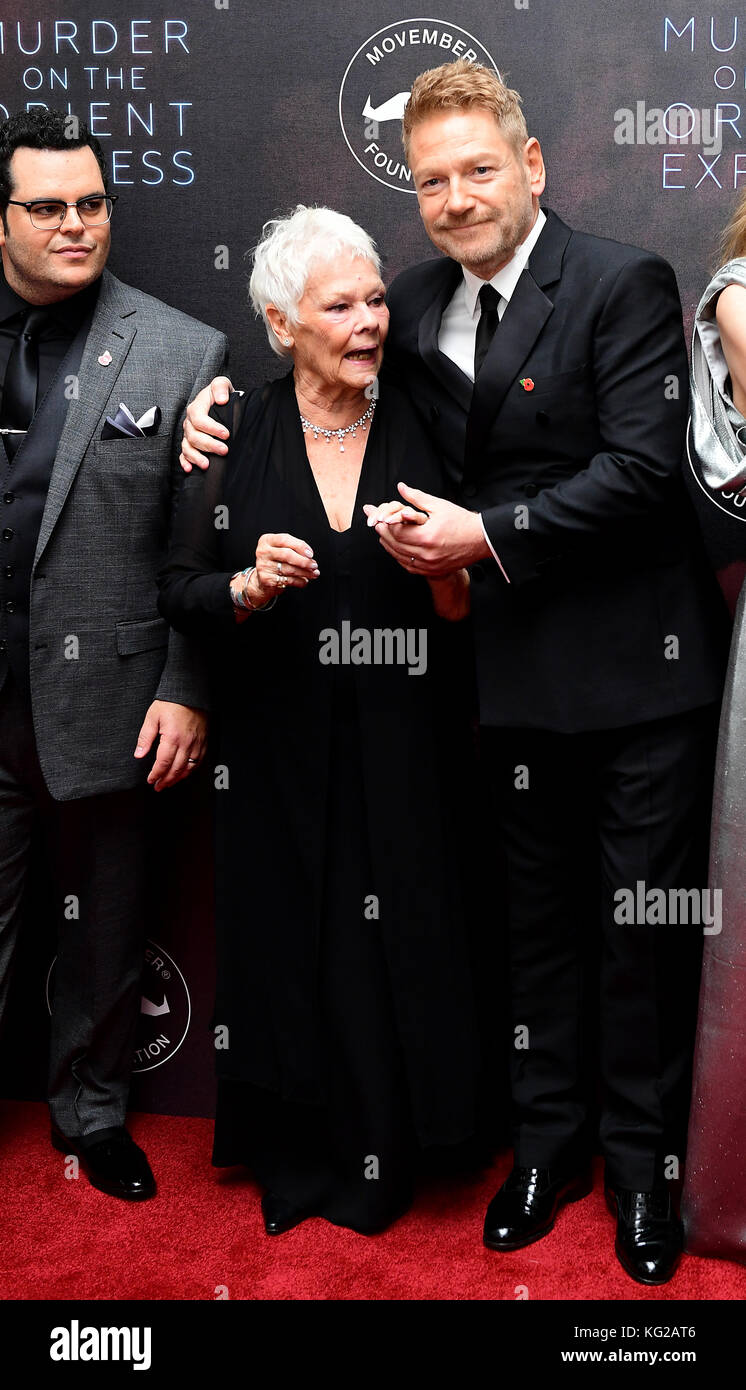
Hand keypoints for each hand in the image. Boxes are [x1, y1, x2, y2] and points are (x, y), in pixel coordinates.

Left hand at [134, 701, 207, 790]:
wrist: (190, 692)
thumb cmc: (171, 702)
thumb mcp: (152, 717)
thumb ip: (145, 737)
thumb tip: (139, 754)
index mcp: (172, 737)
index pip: (163, 763)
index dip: (156, 774)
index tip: (150, 780)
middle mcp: (186, 743)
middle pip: (176, 769)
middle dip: (166, 780)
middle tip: (158, 786)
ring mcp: (197, 743)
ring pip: (189, 768)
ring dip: (178, 778)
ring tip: (169, 783)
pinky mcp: (204, 740)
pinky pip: (199, 761)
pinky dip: (191, 770)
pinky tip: (184, 772)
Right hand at [180, 376, 233, 471]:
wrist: (219, 402)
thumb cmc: (220, 394)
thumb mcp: (222, 384)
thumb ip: (221, 387)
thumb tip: (222, 400)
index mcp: (196, 407)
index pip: (200, 419)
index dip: (212, 428)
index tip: (226, 434)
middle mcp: (190, 421)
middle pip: (194, 436)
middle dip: (209, 445)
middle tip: (224, 450)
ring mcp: (188, 433)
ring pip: (187, 447)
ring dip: (196, 457)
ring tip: (207, 465)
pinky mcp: (189, 442)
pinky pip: (183, 453)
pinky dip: (185, 462)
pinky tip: (189, 469)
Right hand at [252, 532, 319, 597]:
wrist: (262, 580)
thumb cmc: (276, 561)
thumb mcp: (281, 549)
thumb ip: (294, 548)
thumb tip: (310, 556)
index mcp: (267, 540)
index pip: (284, 539)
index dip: (300, 546)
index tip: (310, 554)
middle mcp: (263, 552)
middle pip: (287, 554)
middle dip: (304, 561)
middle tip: (314, 565)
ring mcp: (263, 566)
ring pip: (289, 569)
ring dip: (305, 572)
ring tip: (313, 574)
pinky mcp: (267, 579)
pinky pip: (288, 580)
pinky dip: (300, 581)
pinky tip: (304, 581)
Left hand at [373, 483, 489, 575]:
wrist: (481, 540)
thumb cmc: (462, 522)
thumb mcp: (439, 506)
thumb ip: (417, 497)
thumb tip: (401, 488)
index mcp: (427, 537)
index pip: (396, 531)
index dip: (385, 523)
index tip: (378, 515)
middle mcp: (426, 554)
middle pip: (395, 544)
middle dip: (382, 532)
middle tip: (375, 523)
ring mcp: (428, 565)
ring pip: (399, 556)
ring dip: (388, 545)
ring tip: (382, 534)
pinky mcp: (431, 571)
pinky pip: (408, 566)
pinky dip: (399, 556)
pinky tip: (395, 548)